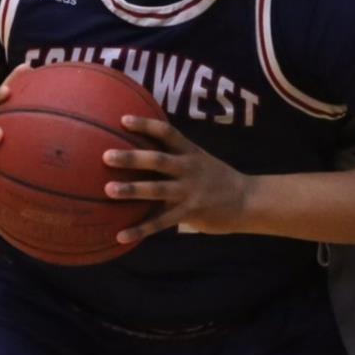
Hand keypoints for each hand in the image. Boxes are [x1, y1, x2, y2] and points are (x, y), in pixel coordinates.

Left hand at [104, 117, 249, 243]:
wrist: (248, 200)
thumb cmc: (217, 179)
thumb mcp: (200, 160)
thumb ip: (176, 155)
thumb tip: (144, 149)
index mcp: (190, 152)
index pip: (167, 133)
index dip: (146, 125)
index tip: (123, 120)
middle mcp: (188, 169)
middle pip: (157, 160)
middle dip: (131, 157)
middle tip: (106, 156)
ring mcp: (189, 191)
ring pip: (156, 190)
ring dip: (132, 189)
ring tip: (108, 190)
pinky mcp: (190, 213)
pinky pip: (160, 222)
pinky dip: (140, 229)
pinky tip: (120, 235)